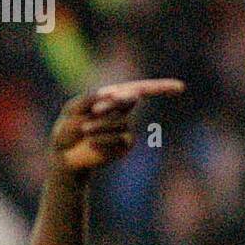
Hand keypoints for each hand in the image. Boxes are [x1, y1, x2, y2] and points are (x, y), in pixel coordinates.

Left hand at [51, 78, 184, 173]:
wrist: (64, 155)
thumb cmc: (67, 129)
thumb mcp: (72, 109)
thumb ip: (89, 98)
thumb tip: (112, 94)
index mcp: (115, 98)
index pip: (143, 89)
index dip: (162, 88)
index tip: (181, 88)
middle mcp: (124, 112)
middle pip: (130, 100)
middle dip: (114, 103)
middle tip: (95, 110)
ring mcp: (126, 129)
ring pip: (121, 122)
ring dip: (101, 125)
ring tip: (85, 130)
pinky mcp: (123, 146)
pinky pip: (119, 139)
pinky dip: (103, 139)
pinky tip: (92, 142)